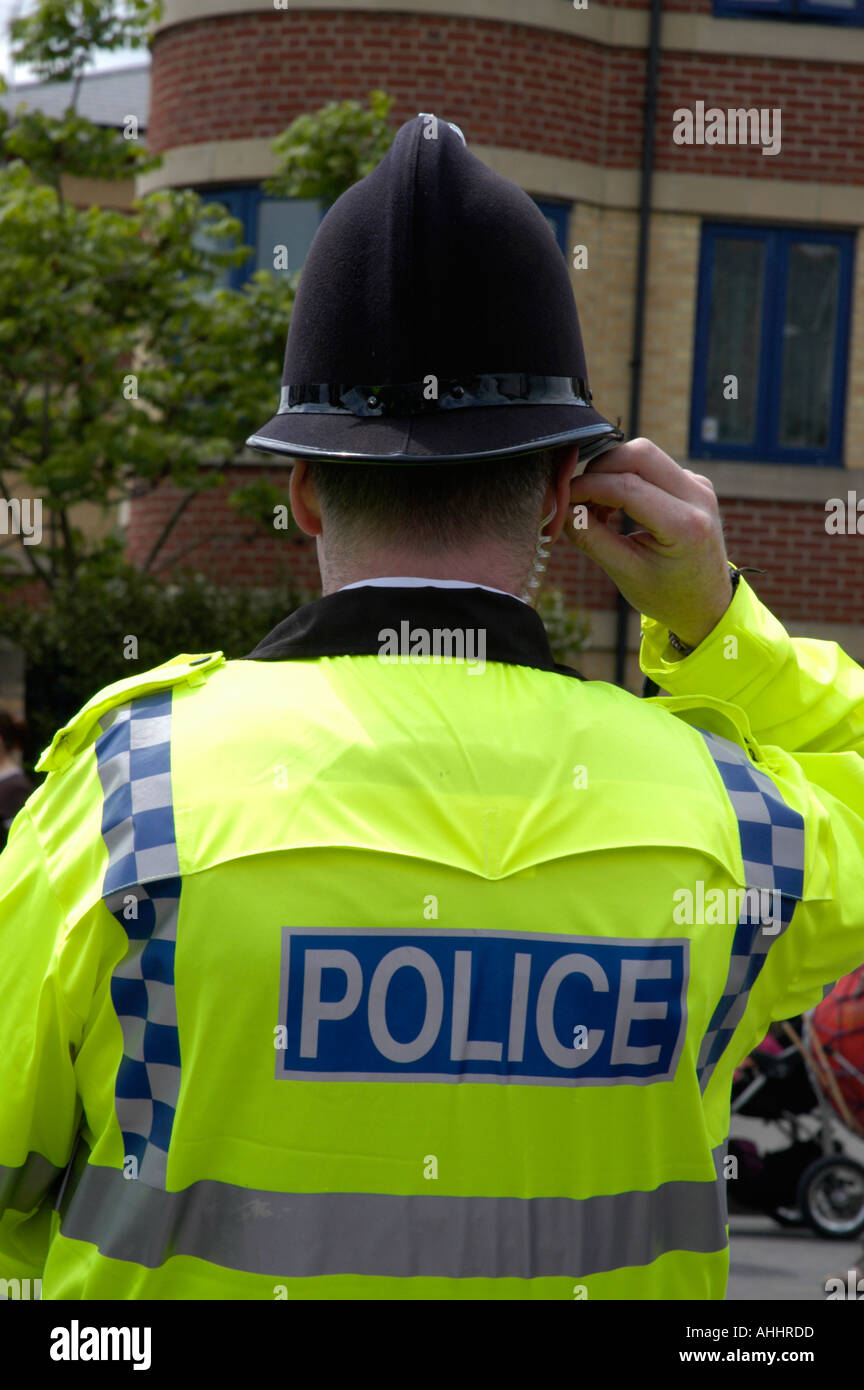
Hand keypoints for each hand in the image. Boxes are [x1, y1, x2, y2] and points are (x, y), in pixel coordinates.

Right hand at [564, 438, 732, 648]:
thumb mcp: (625, 573)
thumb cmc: (667, 595)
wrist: (706, 603)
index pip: (627, 486)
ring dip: (612, 472)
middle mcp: (698, 497)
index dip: (588, 486)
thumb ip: (592, 537)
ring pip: (645, 454)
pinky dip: (625, 477)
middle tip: (580, 497)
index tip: (563, 498)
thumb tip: (564, 507)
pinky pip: (652, 465)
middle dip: (600, 469)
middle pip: (639, 454)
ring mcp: (698, 485)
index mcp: (685, 526)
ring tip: (597, 507)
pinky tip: (615, 506)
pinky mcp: (693, 482)